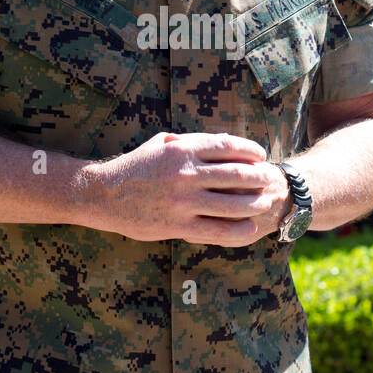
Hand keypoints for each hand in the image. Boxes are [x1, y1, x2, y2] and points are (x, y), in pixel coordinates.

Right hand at [88, 131, 293, 246]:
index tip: (261, 155)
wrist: (102, 194)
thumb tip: (225, 142)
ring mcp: (183, 201)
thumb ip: (191, 142)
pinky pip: (217, 230)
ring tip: (266, 202)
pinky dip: (239, 230)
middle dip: (260, 177)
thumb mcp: (161, 143)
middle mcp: (185, 174)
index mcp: (182, 150)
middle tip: (271, 180)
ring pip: (232, 204)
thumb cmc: (135, 166)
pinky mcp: (177, 225)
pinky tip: (251, 229)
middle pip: (237, 175)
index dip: (250, 151)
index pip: (228, 146)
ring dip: (255, 203)